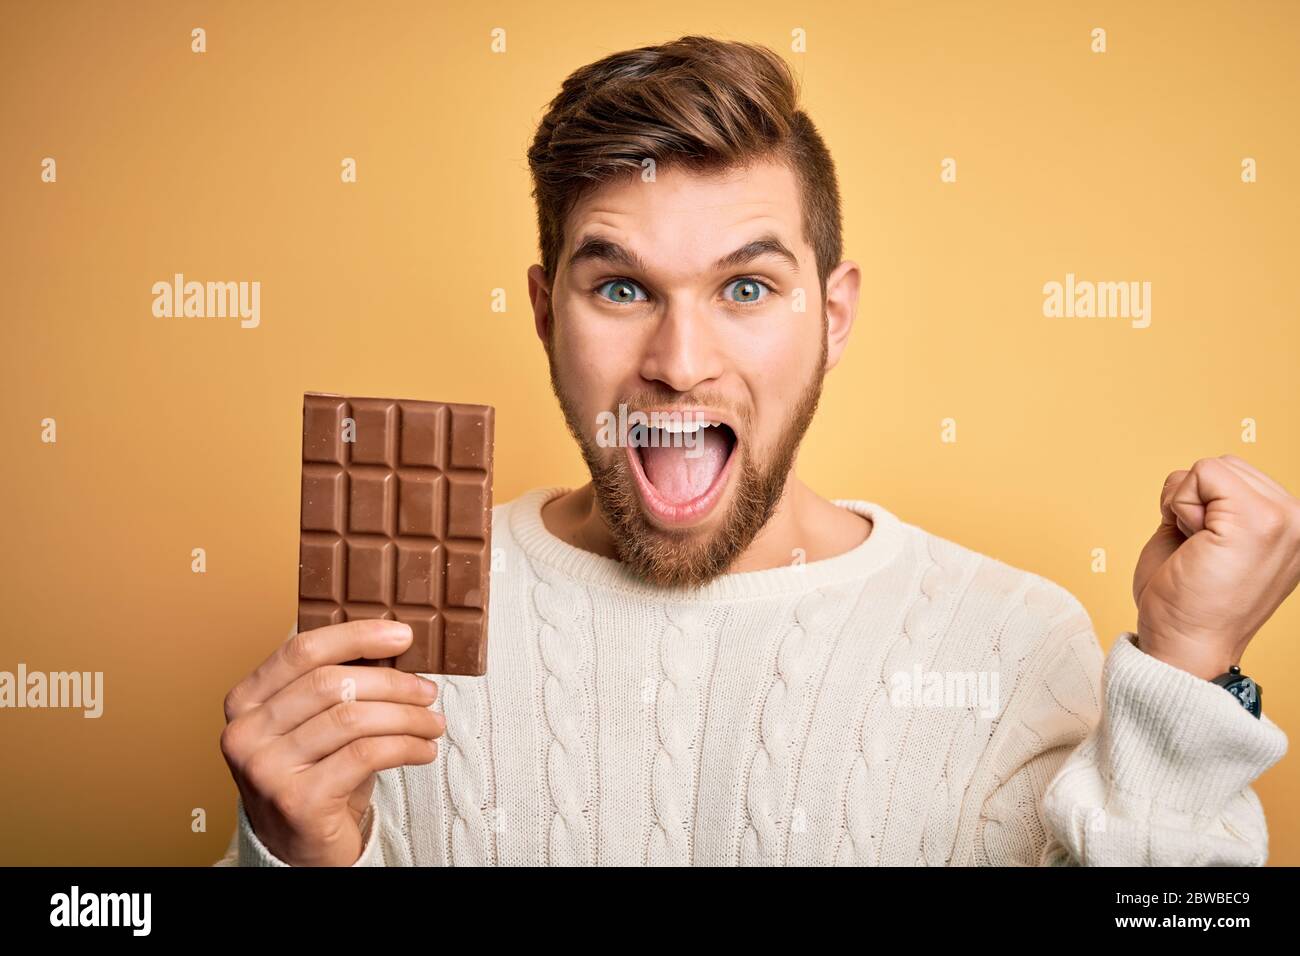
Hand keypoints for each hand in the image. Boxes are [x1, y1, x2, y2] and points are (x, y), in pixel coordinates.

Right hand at [220, 620, 444, 865]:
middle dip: (392, 683)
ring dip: (406, 717)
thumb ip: (338, 686)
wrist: (299, 850)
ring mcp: (266, 769)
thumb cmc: (315, 776)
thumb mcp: (316, 725)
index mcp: (245, 702)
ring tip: (433, 723)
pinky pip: (365, 755)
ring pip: (352, 719)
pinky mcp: (296, 801)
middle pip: (331, 684)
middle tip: (427, 690)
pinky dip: (405, 747)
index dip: (356, 636)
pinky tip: (423, 750)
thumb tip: (395, 646)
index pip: (302, 651)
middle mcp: (245, 734)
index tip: (403, 636)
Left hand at [1133, 455, 1299, 679]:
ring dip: (1186, 504)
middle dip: (1194, 501)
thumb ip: (1220, 508)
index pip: (1237, 475)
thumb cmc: (1186, 602)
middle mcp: (1299, 521)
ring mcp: (1284, 519)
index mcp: (1291, 528)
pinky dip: (1179, 505)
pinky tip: (1191, 543)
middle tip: (1199, 550)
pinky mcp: (1258, 520)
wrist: (1184, 645)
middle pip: (1224, 465)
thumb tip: (1206, 477)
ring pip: (1212, 467)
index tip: (1208, 551)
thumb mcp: (1213, 541)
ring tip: (1198, 549)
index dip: (1202, 505)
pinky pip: (1200, 474)